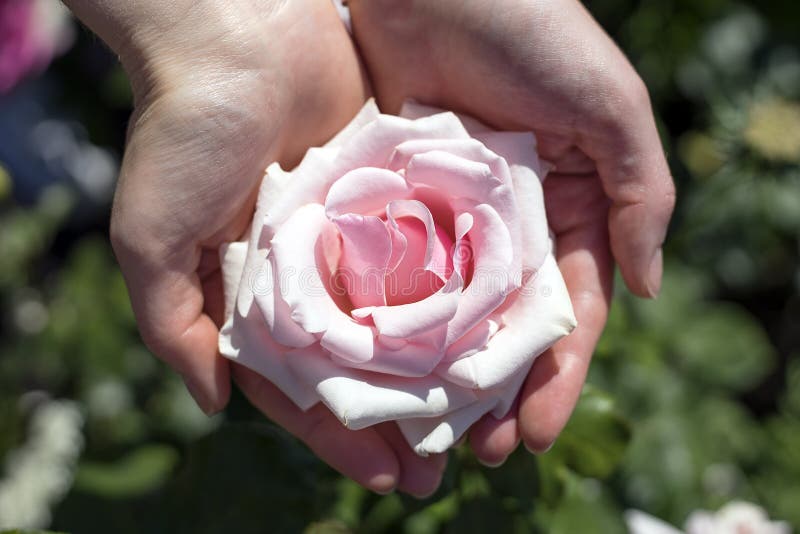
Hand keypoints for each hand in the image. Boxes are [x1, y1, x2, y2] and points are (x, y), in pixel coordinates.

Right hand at [68, 0, 444, 495]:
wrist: (236, 28)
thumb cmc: (183, 130)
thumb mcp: (152, 236)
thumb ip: (173, 324)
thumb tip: (211, 406)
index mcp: (253, 296)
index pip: (300, 385)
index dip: (338, 435)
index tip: (385, 477)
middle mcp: (307, 275)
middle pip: (359, 364)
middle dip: (396, 420)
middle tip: (438, 471)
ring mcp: (351, 237)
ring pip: (400, 320)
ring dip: (433, 372)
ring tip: (477, 421)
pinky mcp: (390, 195)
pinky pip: (427, 256)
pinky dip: (453, 297)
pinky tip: (487, 336)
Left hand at [349, 0, 675, 464]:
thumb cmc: (533, 29)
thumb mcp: (610, 107)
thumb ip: (641, 196)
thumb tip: (649, 289)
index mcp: (570, 206)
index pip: (569, 309)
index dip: (558, 375)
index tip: (534, 433)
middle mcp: (510, 221)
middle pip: (505, 325)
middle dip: (498, 392)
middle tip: (477, 454)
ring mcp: (449, 215)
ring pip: (449, 311)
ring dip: (443, 374)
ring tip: (429, 435)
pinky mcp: (395, 200)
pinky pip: (396, 271)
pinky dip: (393, 321)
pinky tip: (382, 368)